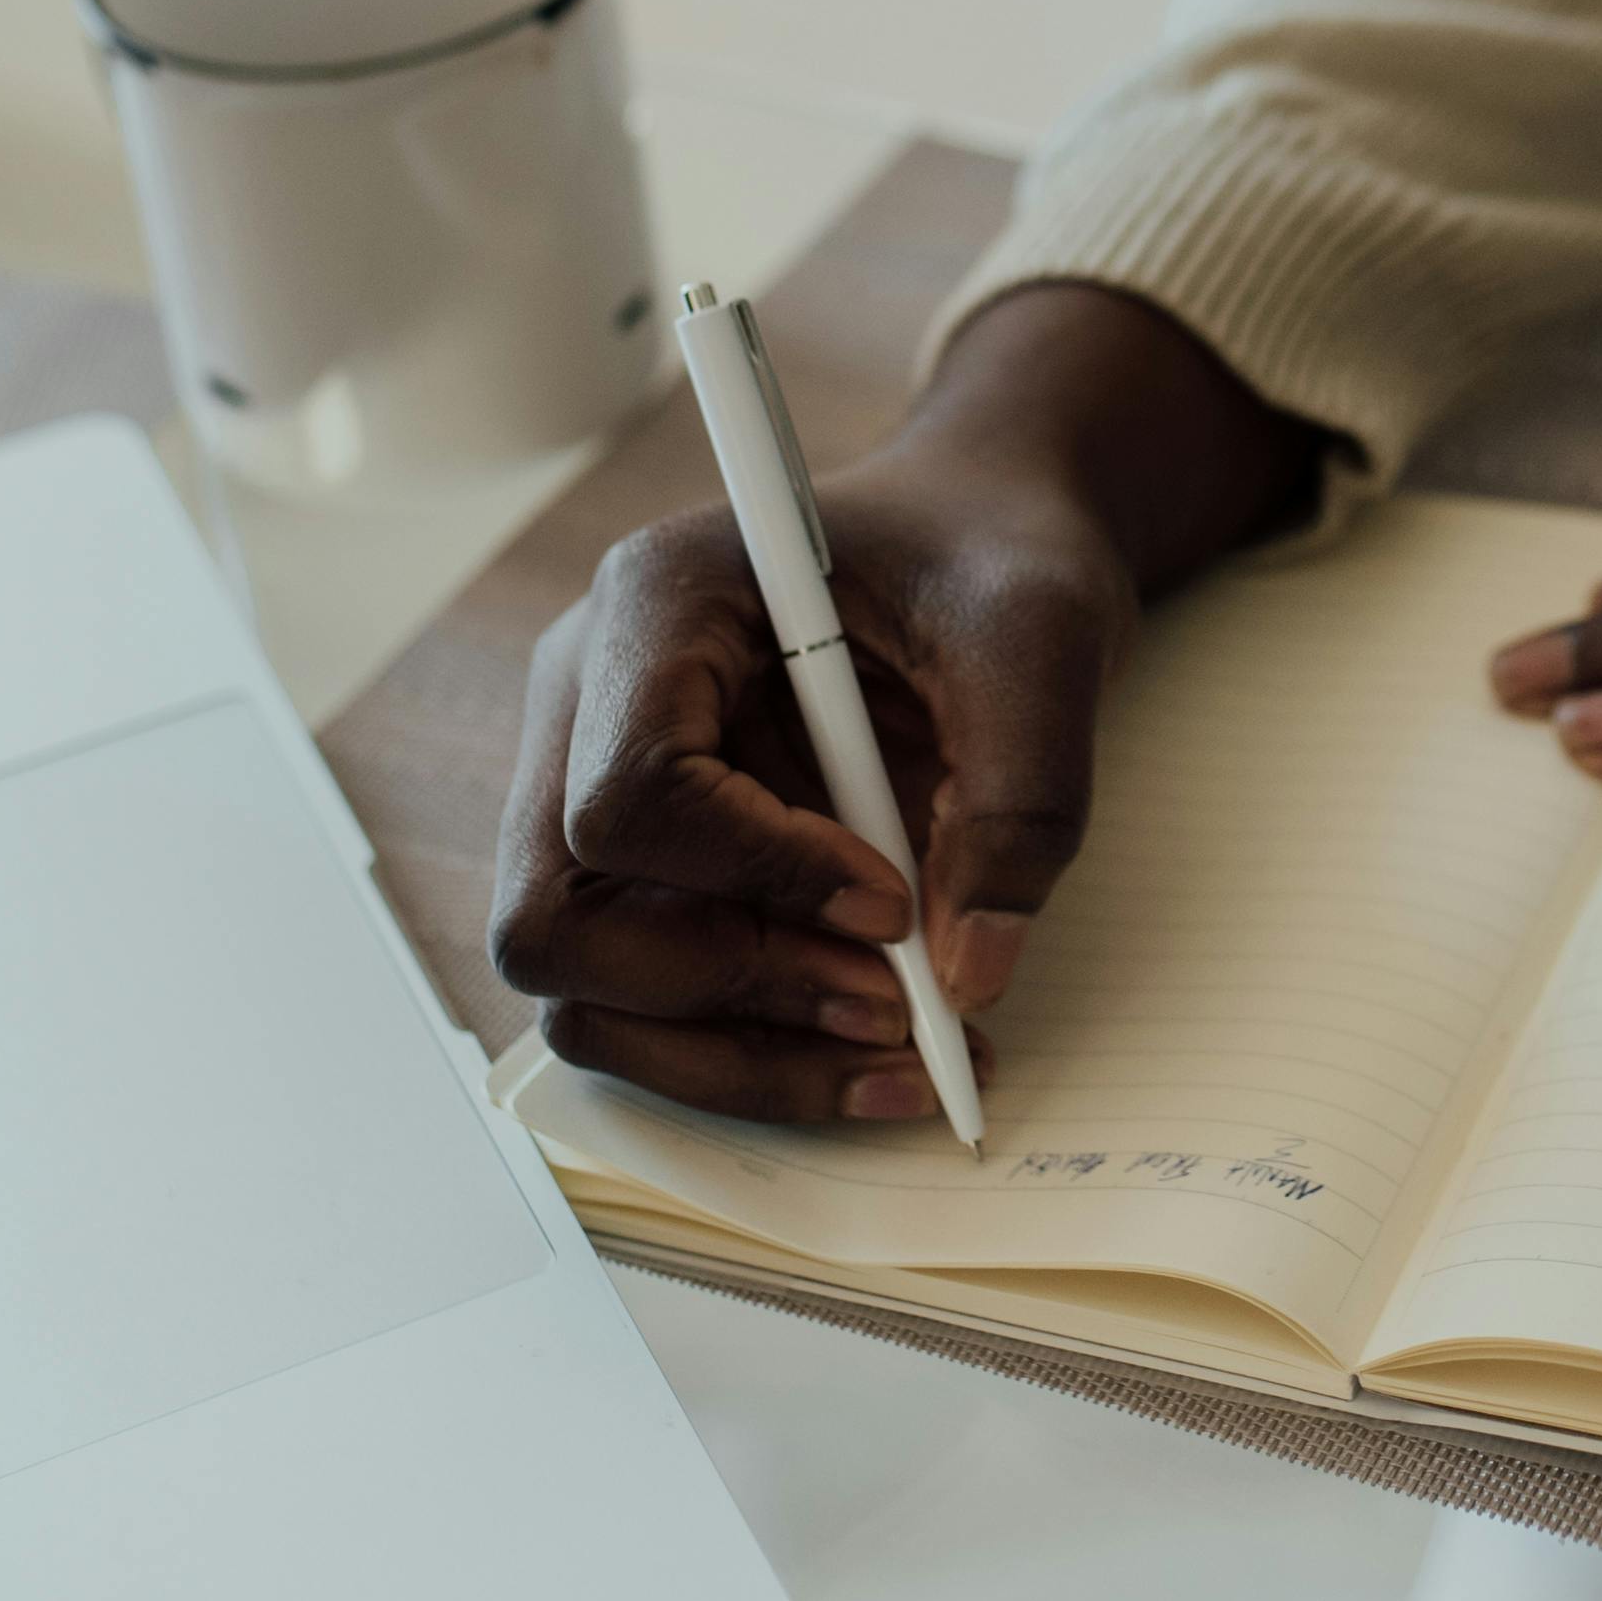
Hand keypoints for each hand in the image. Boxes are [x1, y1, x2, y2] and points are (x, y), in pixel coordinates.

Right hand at [490, 282, 1320, 1118]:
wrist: (981, 544)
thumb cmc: (989, 553)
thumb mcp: (1045, 635)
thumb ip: (1024, 795)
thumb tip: (970, 972)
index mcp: (658, 601)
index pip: (628, 791)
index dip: (756, 874)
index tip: (890, 903)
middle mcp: (587, 700)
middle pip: (556, 916)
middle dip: (728, 988)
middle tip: (893, 1009)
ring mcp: (590, 790)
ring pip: (582, 993)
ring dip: (738, 1053)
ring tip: (906, 1054)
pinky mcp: (641, 871)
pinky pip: (644, 1010)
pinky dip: (753, 1057)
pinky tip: (879, 1055)